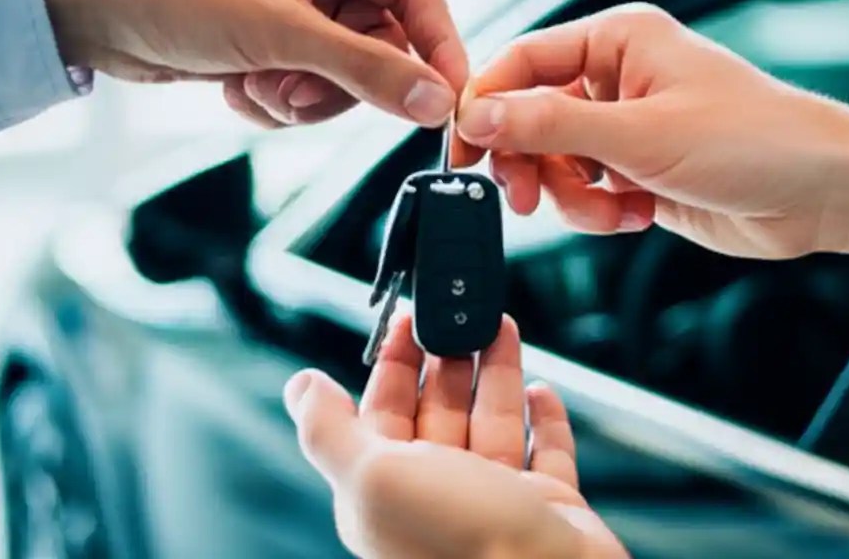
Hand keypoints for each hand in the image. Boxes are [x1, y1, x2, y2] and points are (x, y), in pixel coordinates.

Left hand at [35, 0, 466, 127]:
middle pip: (381, 46)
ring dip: (303, 97)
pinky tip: (234, 84)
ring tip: (257, 84)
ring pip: (342, 76)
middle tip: (297, 93)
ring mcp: (294, 5)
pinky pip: (305, 87)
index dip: (438, 50)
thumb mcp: (281, 33)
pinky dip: (275, 99)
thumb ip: (366, 70)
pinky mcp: (267, 39)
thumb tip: (434, 101)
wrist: (86, 9)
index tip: (447, 104)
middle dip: (339, 84)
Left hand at [285, 316, 626, 558]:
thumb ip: (328, 430)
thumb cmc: (464, 545)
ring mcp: (497, 503)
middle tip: (458, 312)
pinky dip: (543, 420)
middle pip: (438, 411)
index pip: (380, 414)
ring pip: (491, 422)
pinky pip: (544, 453)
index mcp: (388, 495)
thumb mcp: (373, 477)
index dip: (392, 364)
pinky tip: (541, 390)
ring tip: (500, 326)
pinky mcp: (548, 508)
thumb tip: (300, 387)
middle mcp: (439, 499)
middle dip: (446, 358)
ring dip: (495, 372)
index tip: (408, 319)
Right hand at [455, 4, 848, 258]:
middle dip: (530, 162)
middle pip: (528, 116)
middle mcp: (617, 77)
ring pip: (554, 162)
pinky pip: (585, 192)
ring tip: (613, 209)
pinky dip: (599, 212)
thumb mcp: (641, 134)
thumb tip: (479, 116)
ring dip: (572, 197)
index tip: (465, 150)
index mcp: (618, 40)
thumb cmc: (756, 141)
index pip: (522, 62)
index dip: (485, 104)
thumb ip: (552, 124)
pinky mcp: (637, 170)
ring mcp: (626, 126)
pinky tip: (637, 215)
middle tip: (528, 197)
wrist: (822, 194)